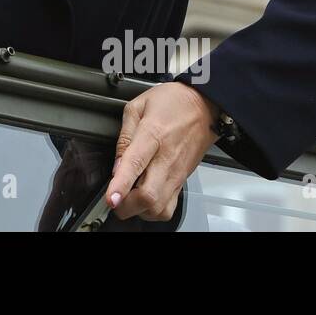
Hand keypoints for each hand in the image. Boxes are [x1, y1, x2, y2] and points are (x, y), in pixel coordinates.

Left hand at [104, 81, 219, 221]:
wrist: (205, 105)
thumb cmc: (172, 102)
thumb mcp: (138, 106)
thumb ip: (124, 136)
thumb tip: (117, 165)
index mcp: (153, 135)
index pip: (136, 165)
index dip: (121, 185)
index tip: (110, 199)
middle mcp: (167, 158)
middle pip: (149, 196)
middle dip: (126, 206)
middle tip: (114, 200)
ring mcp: (177, 173)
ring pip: (159, 208)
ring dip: (139, 210)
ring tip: (128, 199)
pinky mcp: (183, 180)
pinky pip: (169, 208)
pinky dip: (153, 211)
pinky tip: (144, 200)